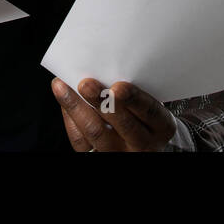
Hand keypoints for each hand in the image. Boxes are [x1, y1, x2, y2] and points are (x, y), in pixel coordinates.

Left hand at [52, 77, 177, 151]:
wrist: (144, 145)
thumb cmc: (144, 115)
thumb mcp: (150, 103)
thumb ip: (135, 91)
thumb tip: (102, 67)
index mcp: (161, 127)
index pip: (150, 112)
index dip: (135, 100)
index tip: (119, 87)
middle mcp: (143, 144)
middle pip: (122, 124)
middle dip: (102, 102)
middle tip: (86, 84)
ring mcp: (119, 152)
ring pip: (96, 132)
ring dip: (76, 107)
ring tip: (62, 86)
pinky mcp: (97, 156)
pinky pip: (80, 141)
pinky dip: (69, 118)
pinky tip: (63, 100)